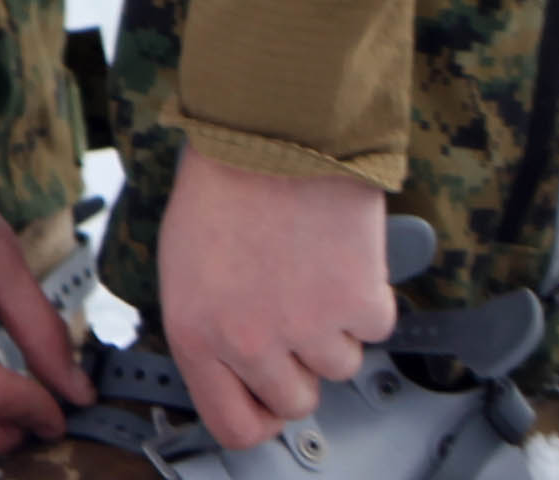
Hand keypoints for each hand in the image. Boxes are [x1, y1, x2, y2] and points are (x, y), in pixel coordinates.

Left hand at [159, 148, 394, 452]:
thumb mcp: (184, 268)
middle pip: (295, 402)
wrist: (270, 134)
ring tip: (308, 272)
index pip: (234, 425)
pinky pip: (374, 328)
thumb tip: (236, 371)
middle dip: (298, 365)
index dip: (256, 413)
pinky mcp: (358, 305)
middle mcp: (249, 341)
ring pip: (340, 367)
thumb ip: (209, 330)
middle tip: (290, 315)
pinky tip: (336, 257)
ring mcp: (307, 328)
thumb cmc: (221, 187)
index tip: (266, 397)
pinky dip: (365, 299)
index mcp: (195, 334)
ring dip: (333, 329)